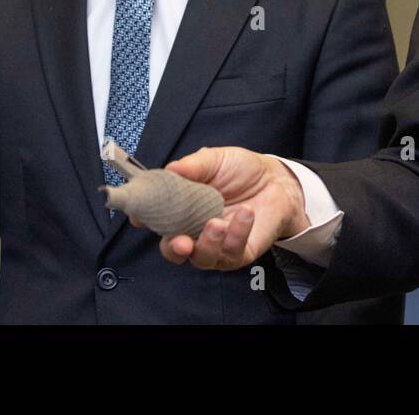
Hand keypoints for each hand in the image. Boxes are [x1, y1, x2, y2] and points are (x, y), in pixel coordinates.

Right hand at [138, 147, 310, 270]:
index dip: (145, 220)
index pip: (156, 220)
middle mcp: (194, 231)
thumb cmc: (242, 170)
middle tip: (179, 241)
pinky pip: (231, 253)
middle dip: (172, 249)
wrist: (277, 180)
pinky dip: (236, 234)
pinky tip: (244, 215)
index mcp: (181, 209)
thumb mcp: (216, 160)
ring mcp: (216, 245)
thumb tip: (170, 169)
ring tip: (216, 222)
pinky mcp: (238, 253)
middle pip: (172, 250)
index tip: (141, 217)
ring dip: (207, 243)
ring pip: (201, 258)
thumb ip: (193, 166)